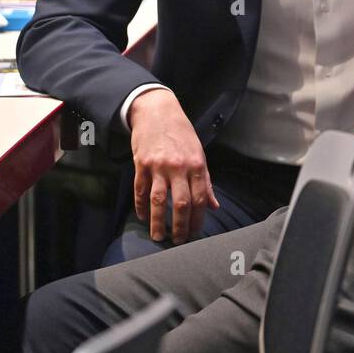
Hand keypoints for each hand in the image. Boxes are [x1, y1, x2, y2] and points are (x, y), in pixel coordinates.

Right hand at [128, 87, 217, 244]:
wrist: (157, 111)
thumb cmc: (181, 134)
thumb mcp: (199, 153)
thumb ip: (205, 181)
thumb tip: (213, 205)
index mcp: (196, 165)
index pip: (200, 198)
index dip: (198, 219)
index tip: (195, 232)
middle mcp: (179, 167)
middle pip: (181, 203)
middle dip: (180, 226)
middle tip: (179, 241)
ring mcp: (158, 166)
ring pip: (159, 200)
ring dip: (158, 221)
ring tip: (158, 236)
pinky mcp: (141, 164)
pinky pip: (140, 190)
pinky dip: (141, 206)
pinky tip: (143, 217)